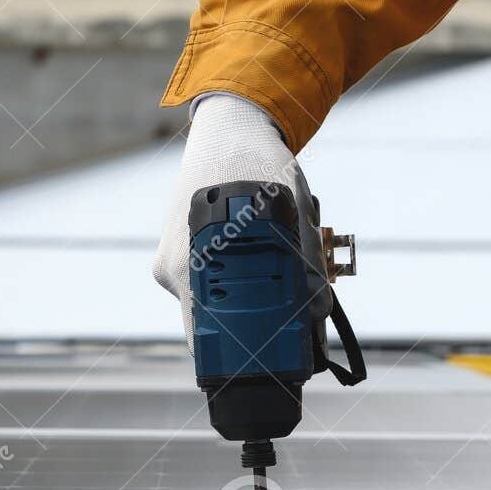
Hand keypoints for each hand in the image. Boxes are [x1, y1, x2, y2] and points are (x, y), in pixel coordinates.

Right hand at [154, 92, 299, 346]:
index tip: (269, 361)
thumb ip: (305, 259)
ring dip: (247, 299)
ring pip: (214, 303)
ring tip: (277, 267)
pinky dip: (236, 279)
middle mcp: (173, 266)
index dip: (239, 353)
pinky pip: (210, 282)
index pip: (205, 334)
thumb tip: (317, 309)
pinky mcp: (179, 255)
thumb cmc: (257, 163)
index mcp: (188, 260)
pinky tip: (255, 254)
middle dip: (252, 326)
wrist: (228, 129)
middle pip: (213, 324)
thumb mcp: (291, 207)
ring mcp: (173, 261)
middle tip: (289, 320)